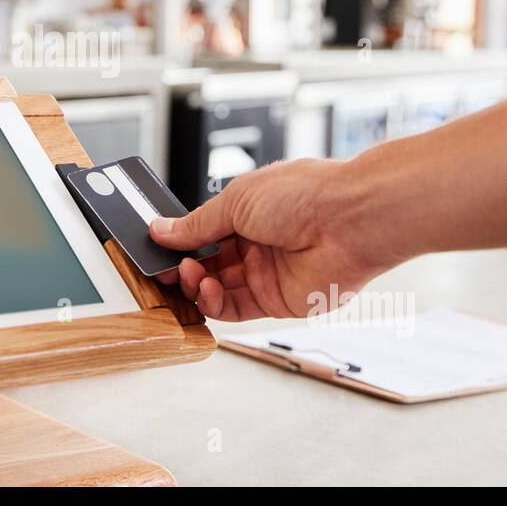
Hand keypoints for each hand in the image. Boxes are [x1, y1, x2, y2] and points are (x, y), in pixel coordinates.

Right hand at [148, 159, 397, 321]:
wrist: (348, 221)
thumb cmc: (304, 196)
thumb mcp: (236, 200)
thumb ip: (197, 223)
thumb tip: (162, 229)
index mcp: (247, 213)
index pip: (203, 233)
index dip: (180, 242)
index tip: (158, 247)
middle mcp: (256, 244)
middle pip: (207, 263)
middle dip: (182, 266)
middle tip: (164, 267)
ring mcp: (266, 274)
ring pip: (216, 288)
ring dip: (195, 284)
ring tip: (188, 273)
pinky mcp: (276, 301)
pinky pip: (233, 309)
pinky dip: (213, 303)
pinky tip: (206, 288)